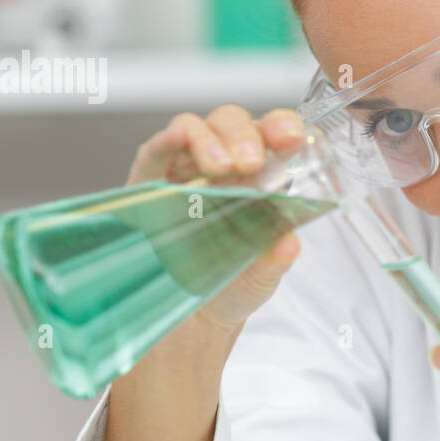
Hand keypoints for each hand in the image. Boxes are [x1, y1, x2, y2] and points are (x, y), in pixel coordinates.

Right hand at [127, 104, 310, 332]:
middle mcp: (224, 165)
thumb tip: (288, 243)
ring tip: (220, 167)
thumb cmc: (235, 282)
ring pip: (194, 128)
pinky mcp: (148, 184)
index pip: (273, 133)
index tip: (291, 136)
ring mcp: (184, 171)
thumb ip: (276, 258)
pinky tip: (175, 139)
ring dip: (208, 140)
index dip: (282, 126)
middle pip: (232, 123)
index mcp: (260, 174)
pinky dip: (164, 141)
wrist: (195, 318)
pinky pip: (154, 153)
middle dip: (244, 134)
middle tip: (251, 162)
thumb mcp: (262, 275)